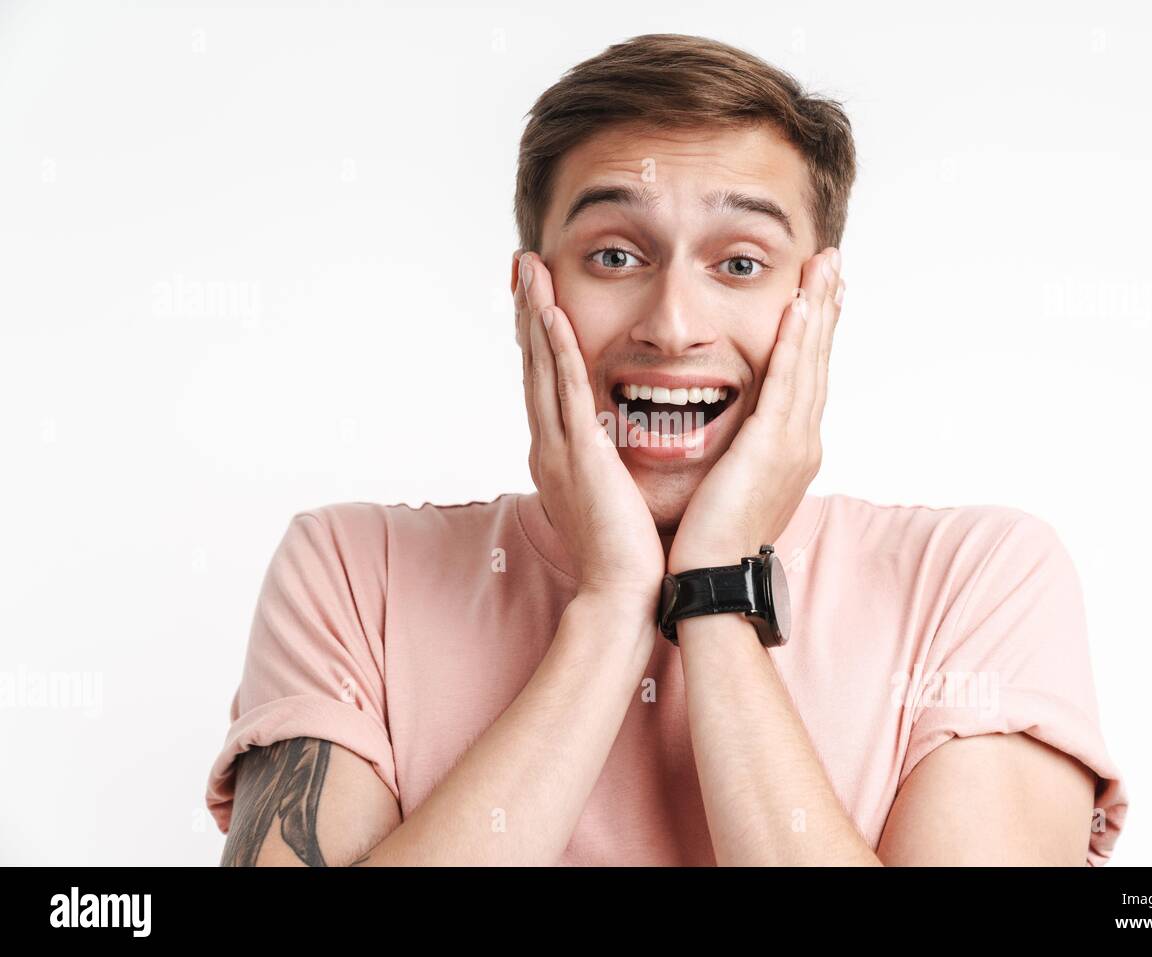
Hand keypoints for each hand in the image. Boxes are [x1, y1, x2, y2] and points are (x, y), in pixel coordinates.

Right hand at [514, 250, 664, 603]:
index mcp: (559, 455)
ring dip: (535, 316)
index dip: (539, 338)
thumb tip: (613, 444)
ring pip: (542, 368)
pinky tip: (553, 315)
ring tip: (529, 270)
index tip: (538, 298)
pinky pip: (565, 391)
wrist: (623, 593)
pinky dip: (556, 350)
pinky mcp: (580, 455)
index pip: (545, 383)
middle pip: (533, 365)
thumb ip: (606, 464)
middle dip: (527, 314)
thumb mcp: (610, 495)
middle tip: (522, 266)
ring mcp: (559, 449)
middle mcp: (549, 445)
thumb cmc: (625, 552)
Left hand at [667, 247, 844, 572]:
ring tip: (824, 266)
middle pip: (816, 360)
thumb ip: (737, 453)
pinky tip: (799, 307)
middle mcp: (801, 441)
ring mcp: (792, 444)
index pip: (804, 376)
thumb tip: (732, 438)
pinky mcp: (772, 447)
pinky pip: (786, 384)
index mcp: (790, 448)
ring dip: (818, 311)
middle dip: (826, 308)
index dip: (813, 332)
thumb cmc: (709, 539)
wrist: (710, 580)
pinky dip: (795, 344)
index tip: (817, 293)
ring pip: (808, 363)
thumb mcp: (730, 484)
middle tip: (833, 261)